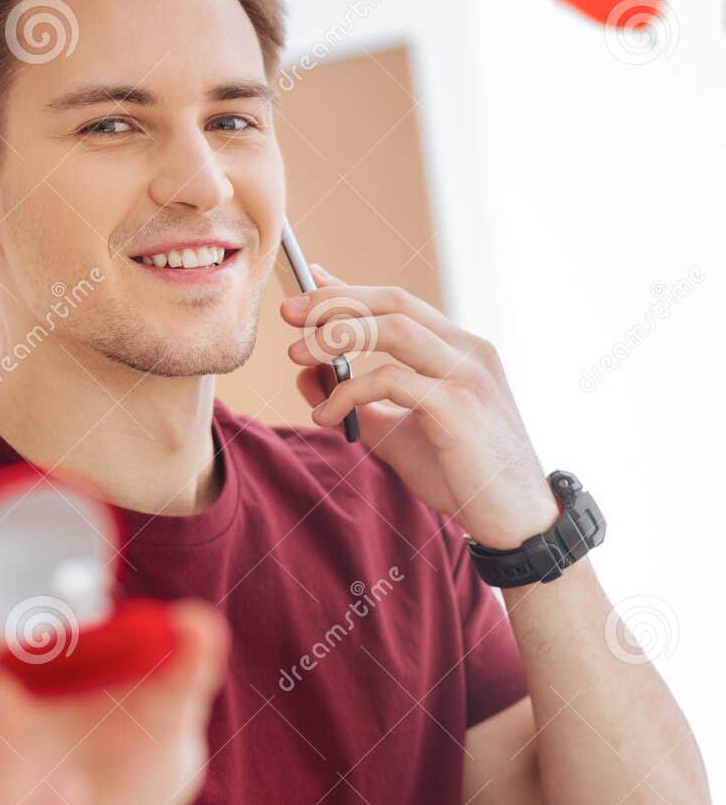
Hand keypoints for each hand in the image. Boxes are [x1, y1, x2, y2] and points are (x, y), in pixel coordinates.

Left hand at [280, 264, 557, 547]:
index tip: (307, 285)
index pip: (399, 301)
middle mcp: (468, 350)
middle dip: (336, 300)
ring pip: (394, 328)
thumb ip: (358, 401)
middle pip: (394, 301)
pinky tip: (325, 415)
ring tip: (298, 355)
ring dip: (338, 335)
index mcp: (460, 349)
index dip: (349, 289)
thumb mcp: (397, 432)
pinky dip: (350, 391)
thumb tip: (307, 375)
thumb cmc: (461, 475)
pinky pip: (392, 381)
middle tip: (289, 312)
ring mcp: (468, 375)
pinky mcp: (459, 407)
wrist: (514, 520)